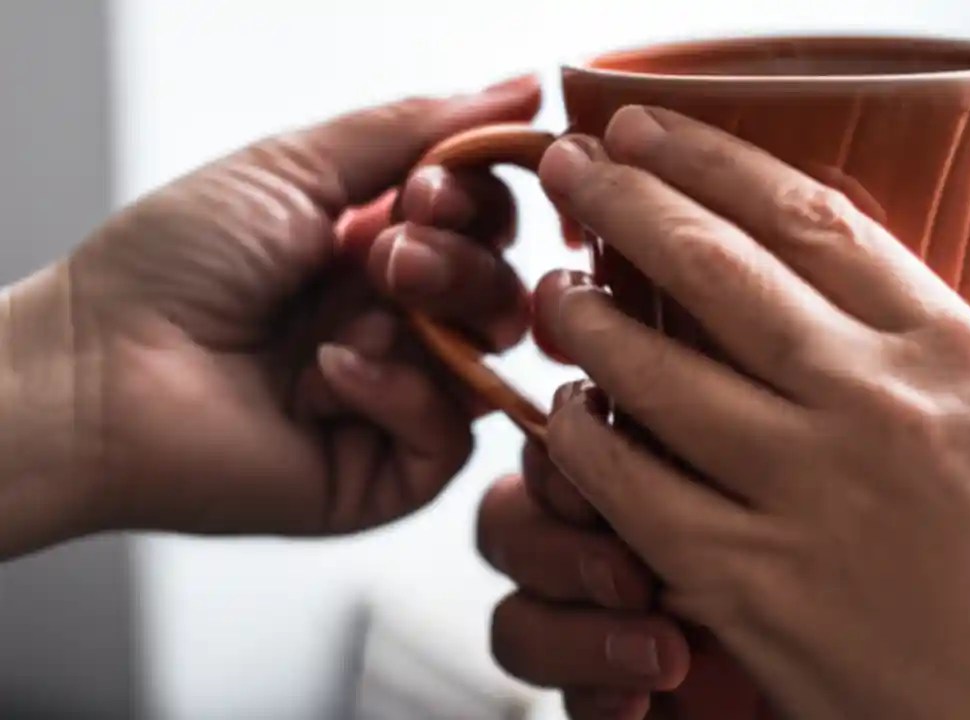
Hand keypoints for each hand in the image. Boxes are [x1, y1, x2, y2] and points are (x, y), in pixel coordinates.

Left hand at [0, 77, 539, 555]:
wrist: (98, 371)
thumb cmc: (176, 264)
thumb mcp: (297, 167)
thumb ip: (413, 129)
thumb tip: (522, 90)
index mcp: (375, 248)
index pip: (484, 222)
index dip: (479, 200)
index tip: (428, 191)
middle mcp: (392, 322)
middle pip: (500, 286)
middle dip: (459, 259)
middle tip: (392, 255)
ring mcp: (393, 397)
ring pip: (488, 357)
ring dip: (438, 316)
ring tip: (362, 311)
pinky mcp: (384, 473)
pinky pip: (451, 437)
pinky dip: (403, 395)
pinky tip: (331, 375)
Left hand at [527, 106, 969, 718]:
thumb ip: (902, 332)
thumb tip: (791, 273)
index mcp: (947, 346)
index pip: (808, 215)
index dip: (707, 158)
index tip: (645, 132)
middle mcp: (877, 403)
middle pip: (717, 269)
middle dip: (626, 203)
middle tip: (572, 172)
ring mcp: (813, 494)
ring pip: (657, 376)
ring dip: (587, 322)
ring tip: (555, 294)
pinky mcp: (759, 586)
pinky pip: (637, 493)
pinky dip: (585, 443)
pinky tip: (565, 415)